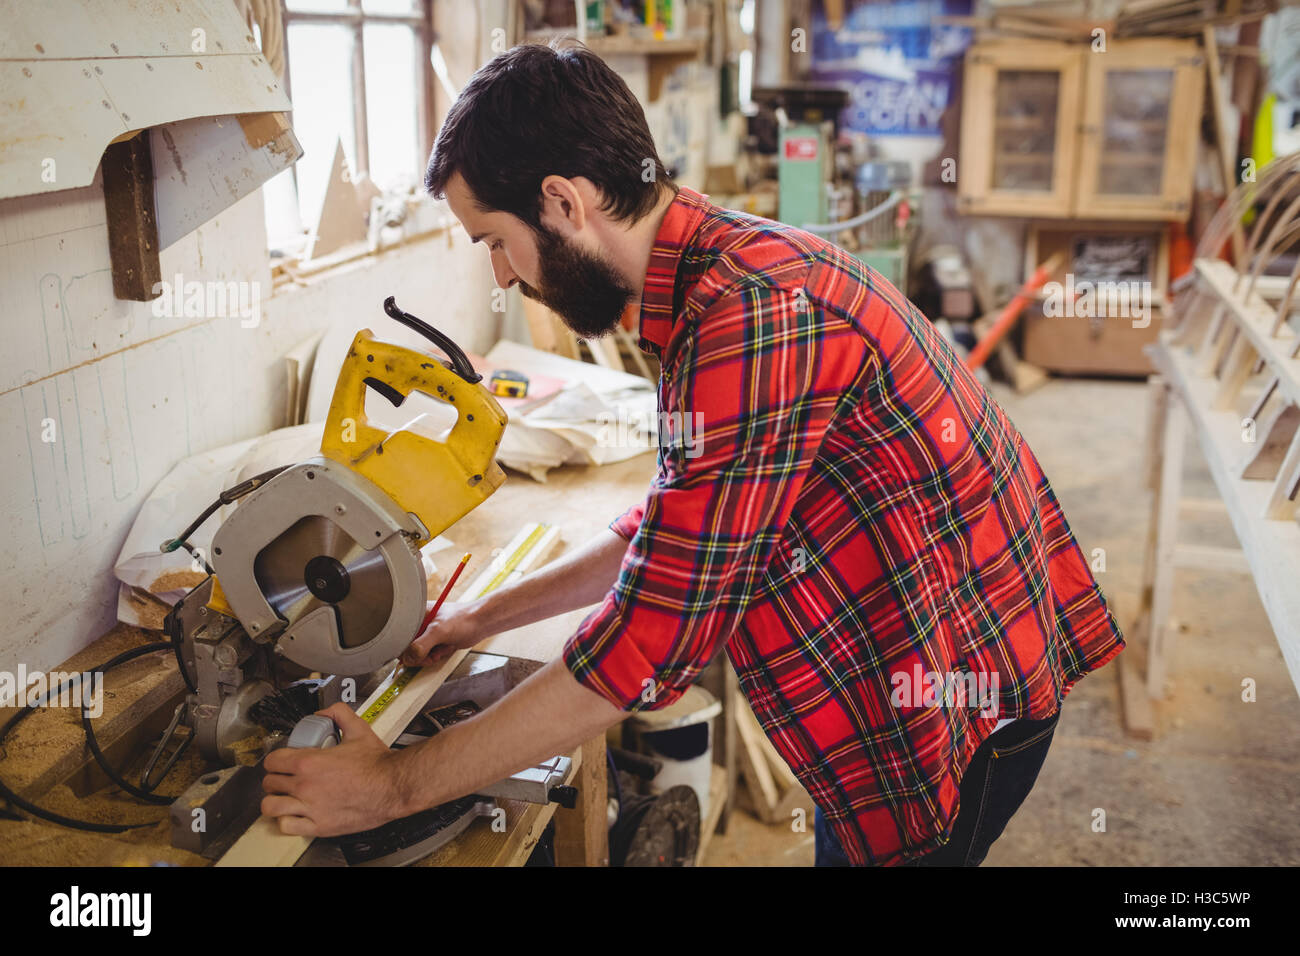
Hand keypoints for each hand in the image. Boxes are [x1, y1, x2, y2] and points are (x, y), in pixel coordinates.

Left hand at [261, 702, 409, 836]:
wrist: (393, 786)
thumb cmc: (377, 764)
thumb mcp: (359, 729)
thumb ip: (339, 714)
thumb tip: (323, 713)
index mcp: (309, 761)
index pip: (272, 762)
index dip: (274, 761)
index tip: (280, 763)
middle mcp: (304, 785)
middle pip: (270, 783)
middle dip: (275, 779)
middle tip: (284, 779)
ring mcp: (310, 807)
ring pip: (271, 807)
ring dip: (274, 801)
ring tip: (283, 799)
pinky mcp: (318, 826)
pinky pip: (287, 826)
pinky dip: (287, 821)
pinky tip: (295, 815)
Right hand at [401, 599, 481, 666]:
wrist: (479, 623)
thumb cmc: (463, 619)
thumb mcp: (439, 631)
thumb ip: (421, 644)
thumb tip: (409, 657)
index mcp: (414, 615)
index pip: (398, 636)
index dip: (405, 648)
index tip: (415, 653)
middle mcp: (417, 624)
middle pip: (406, 648)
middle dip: (420, 654)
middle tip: (431, 654)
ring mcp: (425, 633)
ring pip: (417, 653)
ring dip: (430, 655)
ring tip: (441, 649)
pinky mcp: (433, 641)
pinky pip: (427, 654)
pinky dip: (436, 655)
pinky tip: (446, 648)